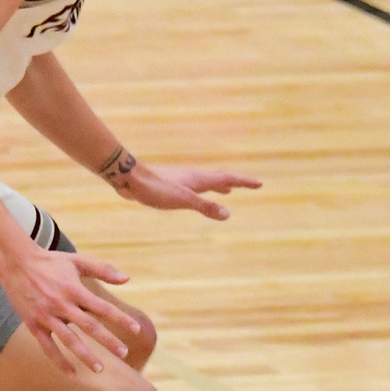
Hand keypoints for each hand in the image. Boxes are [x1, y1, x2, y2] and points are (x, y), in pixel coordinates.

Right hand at [0, 244, 138, 374]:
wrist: (15, 263)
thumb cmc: (51, 262)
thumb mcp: (77, 261)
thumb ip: (103, 269)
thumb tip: (127, 279)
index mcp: (75, 290)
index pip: (103, 308)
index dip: (120, 319)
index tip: (136, 330)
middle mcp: (61, 305)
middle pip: (89, 326)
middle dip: (108, 341)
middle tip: (124, 354)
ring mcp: (46, 316)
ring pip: (68, 340)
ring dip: (84, 355)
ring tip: (99, 369)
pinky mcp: (33, 324)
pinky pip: (47, 346)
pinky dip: (58, 360)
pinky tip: (71, 372)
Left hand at [114, 158, 261, 218]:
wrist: (129, 178)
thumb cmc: (156, 189)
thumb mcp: (183, 200)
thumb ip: (205, 207)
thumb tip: (228, 214)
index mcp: (200, 179)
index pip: (228, 179)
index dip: (244, 182)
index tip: (259, 184)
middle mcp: (194, 176)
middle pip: (220, 177)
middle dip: (236, 182)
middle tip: (250, 185)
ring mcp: (183, 179)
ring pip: (207, 181)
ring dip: (220, 185)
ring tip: (228, 189)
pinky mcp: (172, 183)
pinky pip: (195, 185)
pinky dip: (205, 188)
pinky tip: (196, 193)